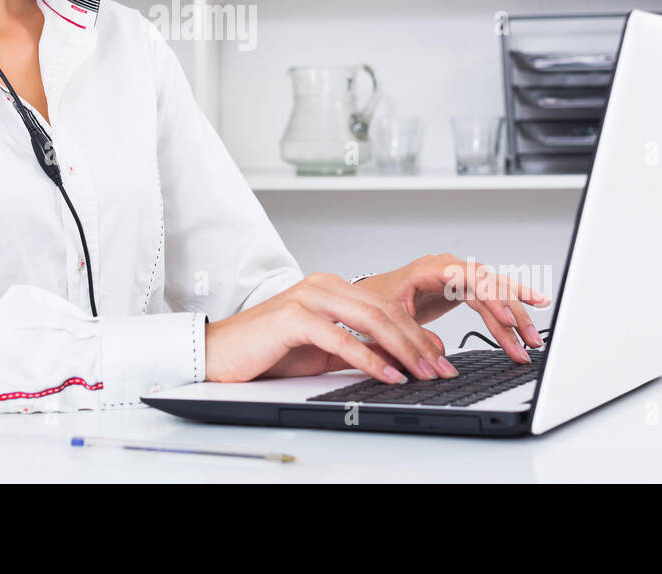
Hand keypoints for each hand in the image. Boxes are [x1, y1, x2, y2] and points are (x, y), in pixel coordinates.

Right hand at [204, 272, 460, 385]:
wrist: (220, 354)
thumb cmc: (268, 351)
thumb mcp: (326, 351)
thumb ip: (363, 348)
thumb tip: (407, 354)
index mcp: (332, 287)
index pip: (387, 306)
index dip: (418, 333)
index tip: (440, 359)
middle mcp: (322, 286)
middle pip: (385, 311)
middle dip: (419, 342)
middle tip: (441, 368)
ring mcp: (307, 297)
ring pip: (370, 320)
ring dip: (403, 350)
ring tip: (423, 373)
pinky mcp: (293, 317)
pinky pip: (341, 338)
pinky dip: (370, 359)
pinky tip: (389, 375)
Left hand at [352, 254, 550, 364]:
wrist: (376, 293)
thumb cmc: (380, 301)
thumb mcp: (391, 316)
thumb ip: (413, 334)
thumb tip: (438, 358)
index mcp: (429, 270)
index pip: (467, 279)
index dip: (490, 298)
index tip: (506, 321)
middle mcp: (449, 267)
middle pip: (489, 286)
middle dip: (510, 315)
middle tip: (526, 343)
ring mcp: (459, 274)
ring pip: (496, 290)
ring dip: (516, 315)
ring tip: (533, 340)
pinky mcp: (465, 285)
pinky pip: (494, 291)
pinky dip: (515, 298)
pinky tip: (537, 301)